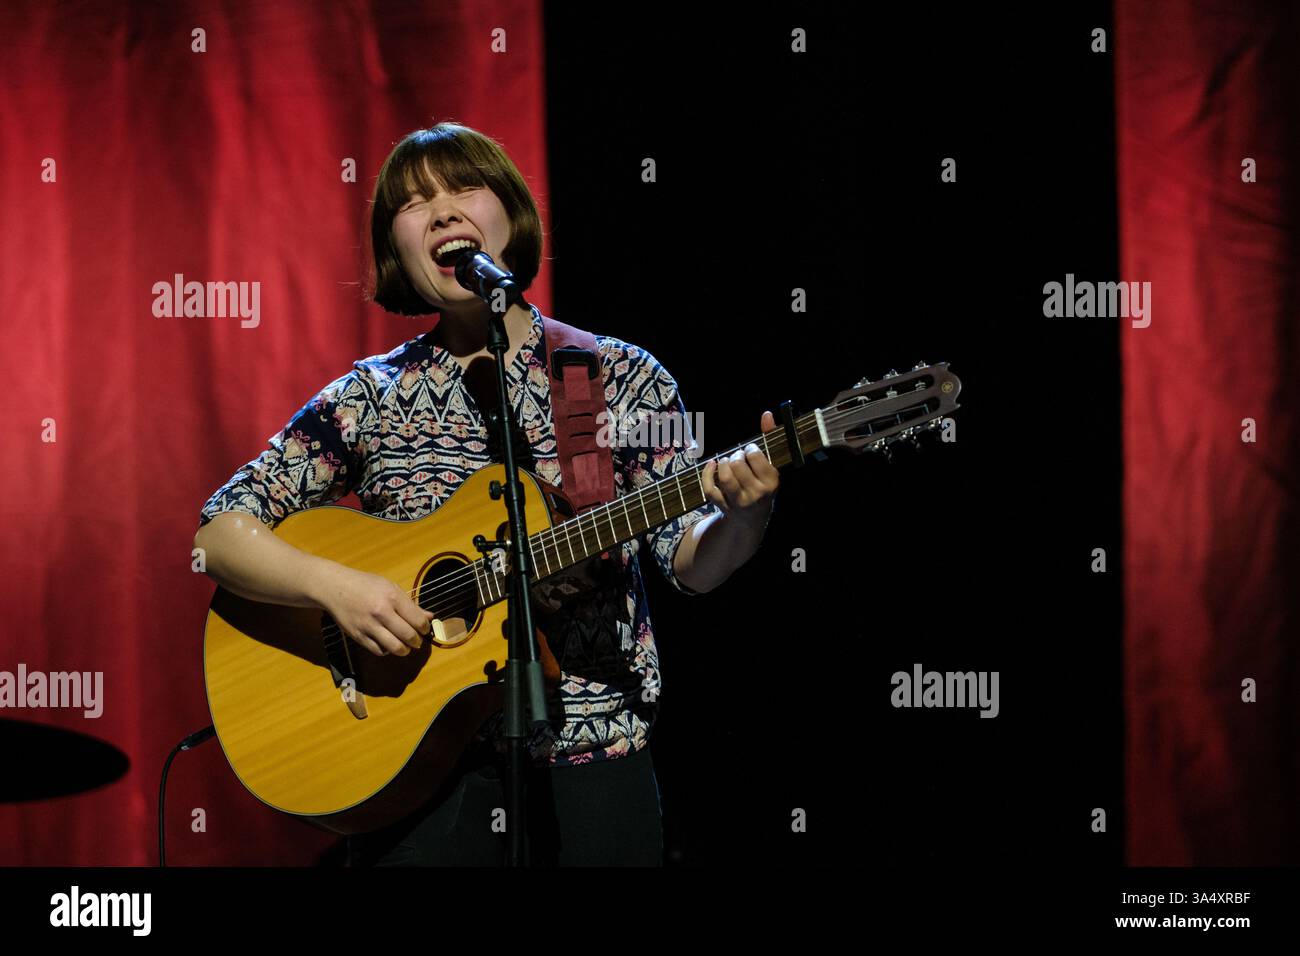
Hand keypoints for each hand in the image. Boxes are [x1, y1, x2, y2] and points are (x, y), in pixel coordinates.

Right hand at [315, 564, 433, 656]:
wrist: (335, 588)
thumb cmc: (365, 585)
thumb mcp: (390, 587)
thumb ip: (410, 604)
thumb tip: (429, 617)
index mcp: (392, 597)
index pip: (417, 620)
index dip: (425, 628)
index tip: (424, 629)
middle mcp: (381, 612)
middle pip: (408, 636)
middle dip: (417, 642)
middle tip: (417, 641)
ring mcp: (368, 625)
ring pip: (395, 647)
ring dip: (404, 650)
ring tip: (405, 646)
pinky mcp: (358, 636)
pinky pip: (378, 651)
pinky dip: (387, 650)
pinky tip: (388, 644)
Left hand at [700, 411, 779, 523]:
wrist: (751, 519)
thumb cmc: (760, 484)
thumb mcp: (769, 465)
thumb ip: (768, 437)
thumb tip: (767, 414)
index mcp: (771, 482)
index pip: (754, 456)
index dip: (749, 449)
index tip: (750, 453)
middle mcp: (756, 494)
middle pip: (737, 464)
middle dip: (735, 456)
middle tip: (738, 458)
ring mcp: (739, 502)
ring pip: (724, 477)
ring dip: (723, 464)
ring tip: (727, 463)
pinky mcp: (723, 506)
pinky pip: (709, 488)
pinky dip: (706, 473)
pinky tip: (711, 464)